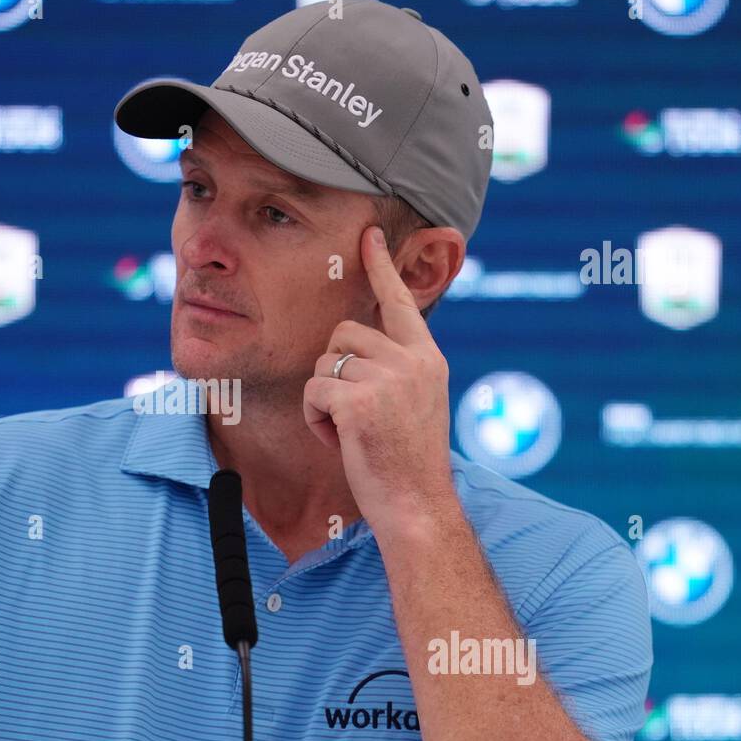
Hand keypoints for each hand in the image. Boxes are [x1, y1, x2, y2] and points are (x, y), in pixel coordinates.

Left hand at [302, 225, 455, 529]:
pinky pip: (312, 392)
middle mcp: (411, 361)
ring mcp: (387, 379)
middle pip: (342, 334)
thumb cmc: (407, 462)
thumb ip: (396, 368)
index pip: (400, 302)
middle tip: (355, 415)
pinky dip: (316, 420)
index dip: (380, 267)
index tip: (369, 235)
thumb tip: (354, 343)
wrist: (416, 505)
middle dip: (334, 371)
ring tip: (353, 431)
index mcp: (427, 358)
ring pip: (323, 364)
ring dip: (324, 398)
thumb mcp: (415, 402)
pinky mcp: (358, 401)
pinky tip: (341, 442)